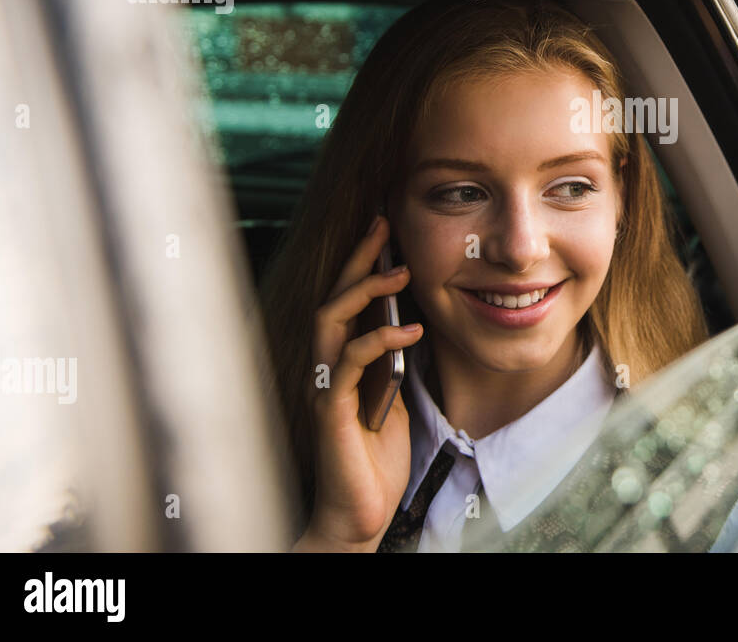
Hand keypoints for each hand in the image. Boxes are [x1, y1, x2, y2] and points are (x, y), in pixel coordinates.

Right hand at [295, 214, 421, 551]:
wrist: (359, 512)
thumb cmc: (375, 457)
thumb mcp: (393, 397)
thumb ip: (394, 361)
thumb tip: (413, 320)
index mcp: (340, 360)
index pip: (346, 300)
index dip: (362, 262)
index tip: (384, 227)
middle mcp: (324, 367)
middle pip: (333, 298)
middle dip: (359, 260)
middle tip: (383, 226)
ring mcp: (324, 387)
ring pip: (331, 322)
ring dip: (364, 293)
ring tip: (399, 272)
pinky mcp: (331, 411)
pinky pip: (349, 365)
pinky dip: (379, 342)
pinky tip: (409, 330)